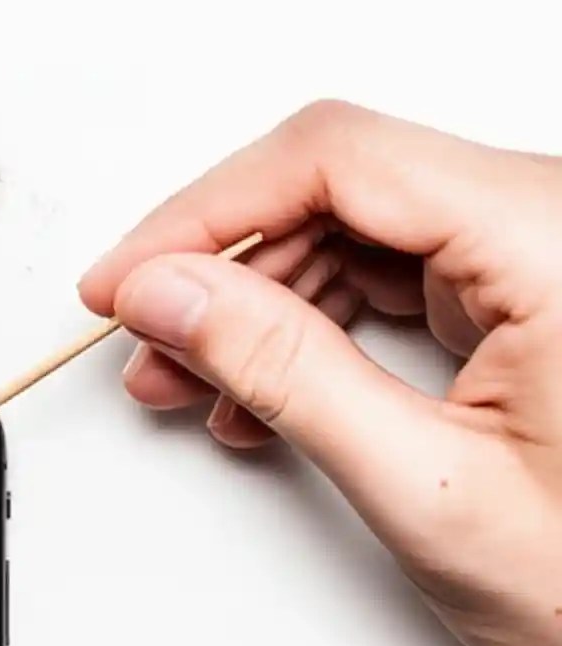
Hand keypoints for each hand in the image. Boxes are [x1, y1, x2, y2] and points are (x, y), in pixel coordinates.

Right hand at [78, 100, 561, 645]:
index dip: (206, 211)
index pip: (335, 159)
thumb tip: (172, 294)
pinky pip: (383, 277)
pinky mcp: (519, 290)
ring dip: (257, 305)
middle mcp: (553, 222)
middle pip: (336, 189)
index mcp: (557, 240)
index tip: (127, 275)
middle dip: (223, 268)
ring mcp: (535, 253)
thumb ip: (287, 373)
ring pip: (349, 233)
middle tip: (148, 336)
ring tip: (193, 382)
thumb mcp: (430, 486)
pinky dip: (310, 329)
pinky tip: (261, 389)